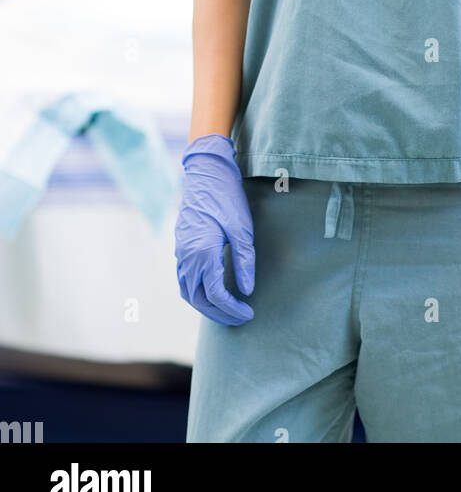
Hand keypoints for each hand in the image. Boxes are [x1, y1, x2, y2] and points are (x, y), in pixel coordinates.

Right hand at [175, 134, 255, 325]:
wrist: (206, 172)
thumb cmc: (227, 197)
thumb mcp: (243, 229)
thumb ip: (244, 262)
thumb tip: (247, 291)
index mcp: (202, 253)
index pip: (215, 294)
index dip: (232, 308)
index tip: (248, 313)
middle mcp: (187, 256)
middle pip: (199, 299)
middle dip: (219, 313)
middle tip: (240, 319)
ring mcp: (181, 252)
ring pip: (188, 292)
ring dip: (206, 306)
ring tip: (226, 311)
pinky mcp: (181, 246)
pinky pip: (184, 279)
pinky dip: (196, 292)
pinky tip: (210, 292)